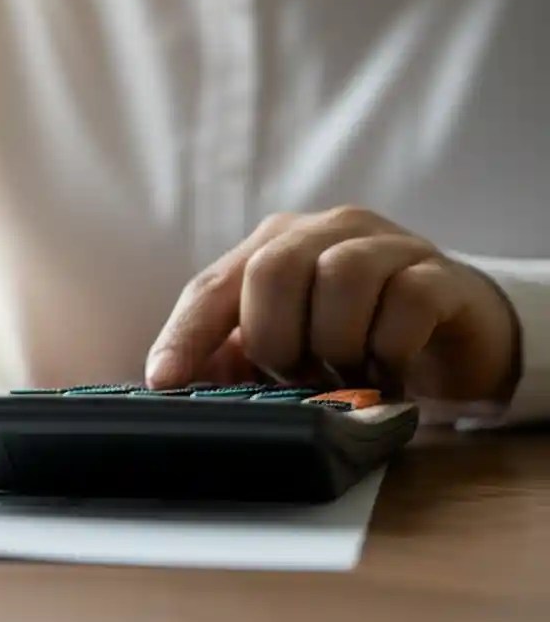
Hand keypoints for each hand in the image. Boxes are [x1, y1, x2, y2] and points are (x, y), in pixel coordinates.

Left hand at [145, 206, 519, 401]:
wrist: (455, 333)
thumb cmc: (354, 338)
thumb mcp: (287, 348)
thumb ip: (234, 361)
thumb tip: (175, 390)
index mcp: (274, 245)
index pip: (211, 285)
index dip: (184, 335)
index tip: (166, 383)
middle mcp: (327, 230)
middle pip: (273, 268)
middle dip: (274, 340)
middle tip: (296, 377)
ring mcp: (389, 245)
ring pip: (341, 277)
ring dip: (335, 344)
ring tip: (346, 375)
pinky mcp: (441, 274)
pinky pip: (407, 302)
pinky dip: (390, 348)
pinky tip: (389, 373)